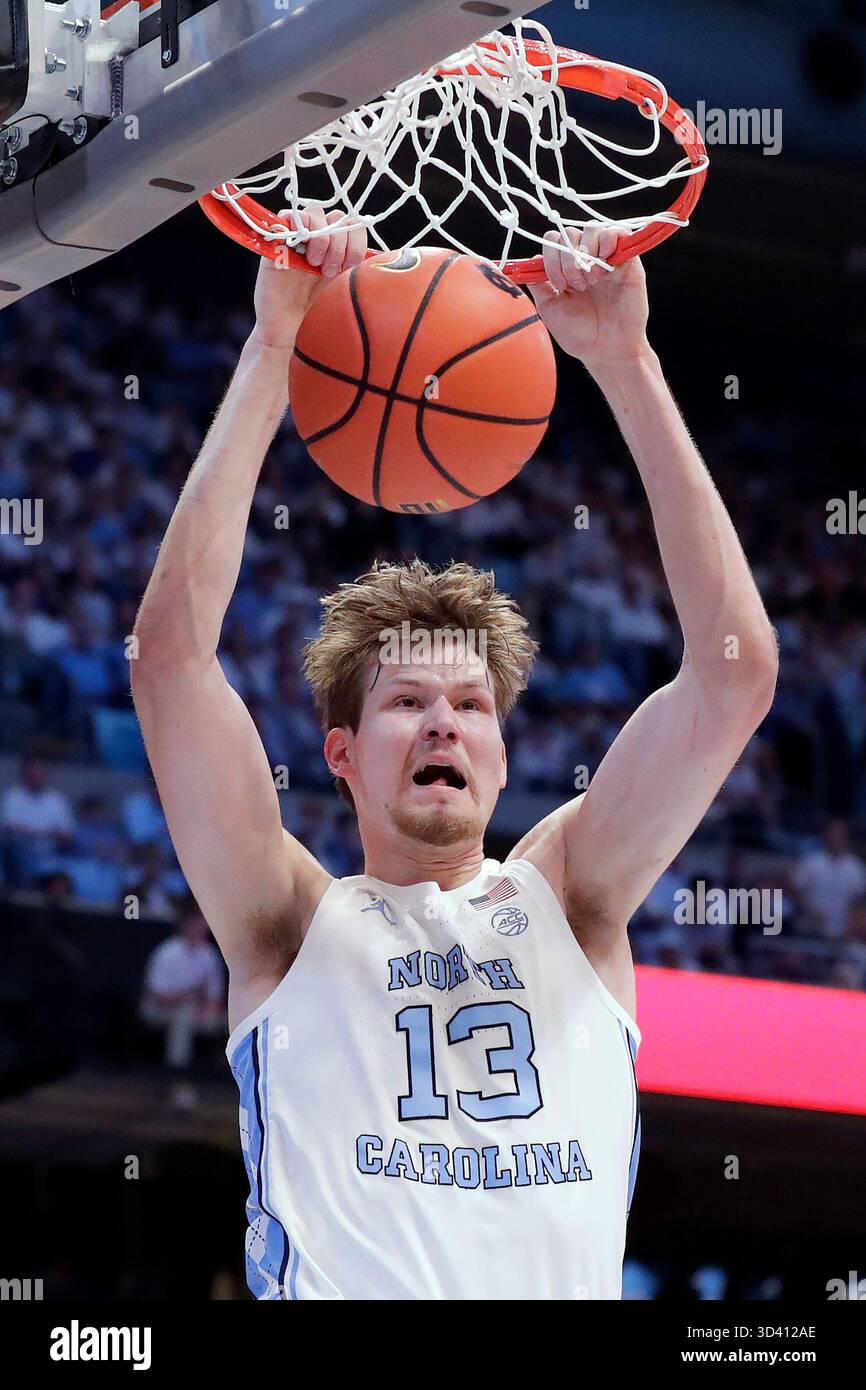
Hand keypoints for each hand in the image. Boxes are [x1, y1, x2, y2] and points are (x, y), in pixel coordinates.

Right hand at [250, 206, 367, 353]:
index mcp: (339, 250)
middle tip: (331, 271)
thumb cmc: (318, 315)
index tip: (349, 268)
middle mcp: (320, 241)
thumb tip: (389, 258)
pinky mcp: (277, 242)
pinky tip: (299, 253)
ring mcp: (299, 239)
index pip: (355, 226)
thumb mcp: (346, 292)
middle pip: (338, 216)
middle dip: (340, 243)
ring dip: (321, 237)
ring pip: (315, 213)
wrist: (289, 332)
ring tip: (315, 264)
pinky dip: (296, 227)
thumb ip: (361, 273)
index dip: (356, 243)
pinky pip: (287, 216)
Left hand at [528, 225, 650, 370]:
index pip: (553, 242)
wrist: (607, 350)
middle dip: (570, 258)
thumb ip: (538, 284)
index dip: (552, 257)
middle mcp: (584, 260)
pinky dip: (609, 239)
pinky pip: (618, 232)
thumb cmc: (579, 335)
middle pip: (570, 233)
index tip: (559, 284)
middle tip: (578, 285)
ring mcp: (605, 258)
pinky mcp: (627, 260)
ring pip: (592, 228)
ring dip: (588, 250)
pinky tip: (605, 261)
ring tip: (593, 279)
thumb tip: (530, 260)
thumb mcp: (550, 309)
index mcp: (564, 270)